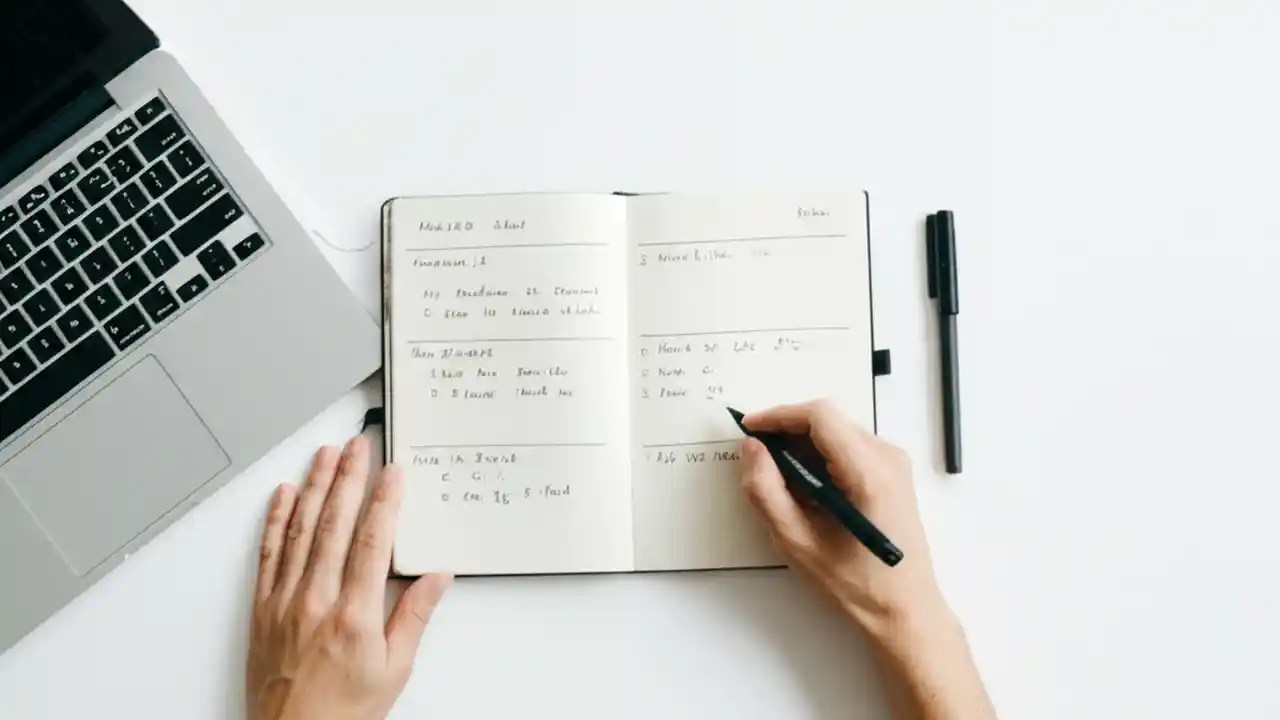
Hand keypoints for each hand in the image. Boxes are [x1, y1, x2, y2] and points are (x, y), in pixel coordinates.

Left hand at [247, 436, 451, 719]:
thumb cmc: (342, 712)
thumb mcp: (394, 670)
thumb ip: (413, 617)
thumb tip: (435, 577)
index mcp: (354, 615)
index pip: (372, 542)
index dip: (384, 501)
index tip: (393, 474)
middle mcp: (315, 601)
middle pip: (334, 524)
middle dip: (347, 479)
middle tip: (357, 447)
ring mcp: (285, 601)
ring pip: (300, 530)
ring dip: (314, 487)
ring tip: (324, 456)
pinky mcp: (263, 608)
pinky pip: (269, 553)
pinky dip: (276, 520)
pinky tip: (284, 495)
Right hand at [738, 400, 947, 640]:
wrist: (905, 609)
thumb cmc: (856, 584)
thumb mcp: (797, 542)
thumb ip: (766, 490)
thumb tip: (751, 448)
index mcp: (869, 473)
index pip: (820, 416)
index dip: (778, 416)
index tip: (749, 429)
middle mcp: (887, 458)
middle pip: (828, 420)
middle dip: (786, 431)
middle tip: (756, 456)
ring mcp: (894, 464)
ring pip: (836, 431)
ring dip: (802, 445)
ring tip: (777, 477)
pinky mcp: (893, 473)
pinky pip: (849, 447)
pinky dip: (820, 456)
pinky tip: (804, 486)